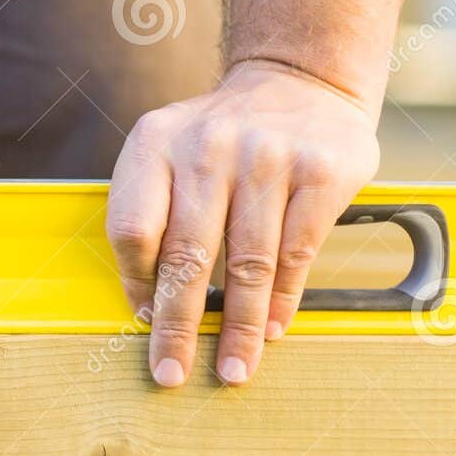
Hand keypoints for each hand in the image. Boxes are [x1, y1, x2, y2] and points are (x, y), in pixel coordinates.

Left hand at [106, 60, 380, 387]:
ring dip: (237, 327)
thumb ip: (150, 217)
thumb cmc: (218, 142)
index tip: (144, 321)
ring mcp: (269, 156)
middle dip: (178, 327)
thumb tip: (148, 308)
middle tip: (171, 375)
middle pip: (187, 256)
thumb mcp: (167, 155)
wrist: (299, 80)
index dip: (136, 284)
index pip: (133, 230)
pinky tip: (271, 329)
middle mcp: (209, 146)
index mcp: (156, 144)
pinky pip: (296, 252)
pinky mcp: (322, 171)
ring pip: (247, 263)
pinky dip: (282, 299)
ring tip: (232, 370)